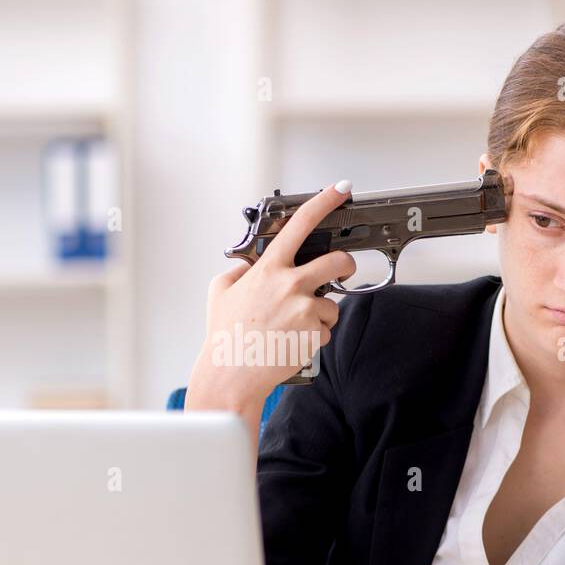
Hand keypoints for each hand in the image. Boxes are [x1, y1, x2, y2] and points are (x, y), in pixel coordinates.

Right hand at [189, 181, 357, 406]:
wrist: (231, 374)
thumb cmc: (224, 336)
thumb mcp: (219, 292)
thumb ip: (237, 271)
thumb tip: (247, 265)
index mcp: (268, 268)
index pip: (301, 224)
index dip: (324, 202)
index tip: (341, 189)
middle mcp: (290, 284)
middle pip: (338, 263)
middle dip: (345, 266)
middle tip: (341, 272)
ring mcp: (305, 309)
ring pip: (332, 304)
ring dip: (320, 315)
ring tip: (292, 327)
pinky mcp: (315, 333)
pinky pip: (326, 331)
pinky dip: (314, 338)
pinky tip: (292, 342)